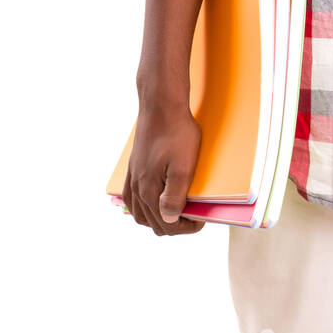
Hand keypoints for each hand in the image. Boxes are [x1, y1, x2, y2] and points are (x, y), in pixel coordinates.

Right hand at [122, 102, 205, 235]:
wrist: (161, 105)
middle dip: (173, 225)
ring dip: (157, 218)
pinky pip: (131, 198)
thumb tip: (169, 221)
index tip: (201, 219)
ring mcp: (133, 177)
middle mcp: (137, 188)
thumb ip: (175, 196)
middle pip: (153, 223)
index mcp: (149, 191)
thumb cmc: (177, 133)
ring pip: (140, 214)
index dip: (186, 227)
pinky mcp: (133, 167)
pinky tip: (154, 201)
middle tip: (192, 215)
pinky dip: (143, 207)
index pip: (167, 225)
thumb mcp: (184, 166)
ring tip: (176, 212)